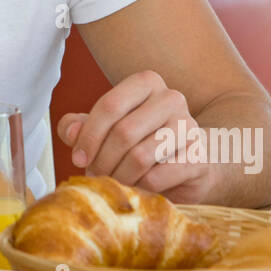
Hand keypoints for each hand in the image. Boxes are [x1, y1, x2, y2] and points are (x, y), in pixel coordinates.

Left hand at [56, 69, 215, 203]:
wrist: (186, 163)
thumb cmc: (138, 141)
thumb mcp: (104, 129)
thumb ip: (79, 125)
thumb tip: (71, 132)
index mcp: (146, 82)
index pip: (110, 106)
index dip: (88, 136)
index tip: (77, 158)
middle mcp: (171, 98)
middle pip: (124, 132)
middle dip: (102, 160)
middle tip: (95, 175)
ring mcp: (189, 126)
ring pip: (140, 157)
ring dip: (119, 176)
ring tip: (114, 182)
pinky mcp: (198, 157)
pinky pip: (157, 177)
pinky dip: (140, 188)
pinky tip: (137, 188)